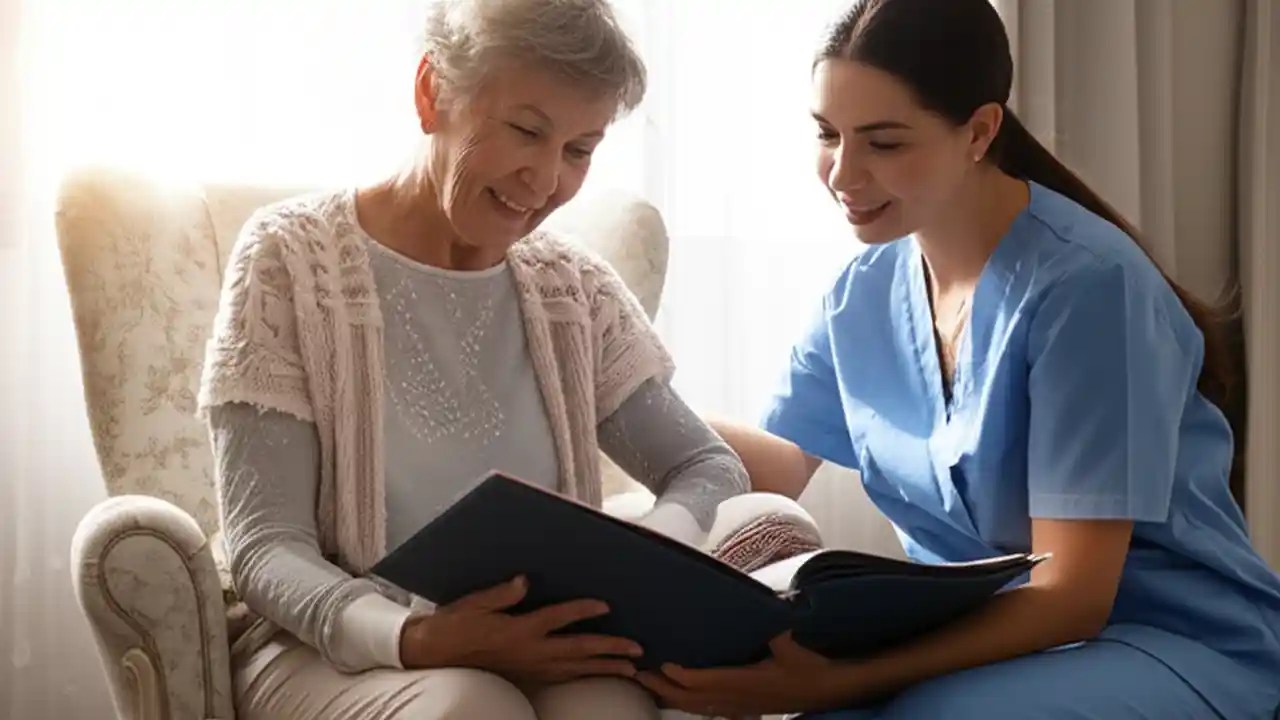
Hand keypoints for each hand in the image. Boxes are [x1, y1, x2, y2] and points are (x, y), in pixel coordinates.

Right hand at [399, 576, 643, 686]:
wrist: (435, 653)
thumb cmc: (455, 623)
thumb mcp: (475, 603)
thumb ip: (502, 593)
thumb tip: (525, 580)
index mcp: (519, 629)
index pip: (558, 618)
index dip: (583, 610)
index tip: (607, 605)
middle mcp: (529, 651)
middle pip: (578, 650)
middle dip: (609, 649)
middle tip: (637, 649)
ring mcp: (530, 668)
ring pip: (575, 669)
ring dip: (604, 668)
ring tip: (630, 669)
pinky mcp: (527, 677)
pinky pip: (562, 678)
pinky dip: (584, 676)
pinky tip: (598, 674)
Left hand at [636, 633, 855, 716]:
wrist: (828, 691)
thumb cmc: (810, 667)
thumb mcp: (792, 645)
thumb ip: (775, 628)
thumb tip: (768, 603)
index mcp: (747, 682)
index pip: (705, 682)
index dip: (681, 675)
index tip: (662, 662)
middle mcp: (738, 699)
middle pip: (692, 699)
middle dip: (663, 688)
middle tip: (637, 673)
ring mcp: (739, 707)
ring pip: (697, 707)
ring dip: (670, 697)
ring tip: (646, 684)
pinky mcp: (743, 709)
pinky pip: (708, 710)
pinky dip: (687, 703)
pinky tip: (675, 696)